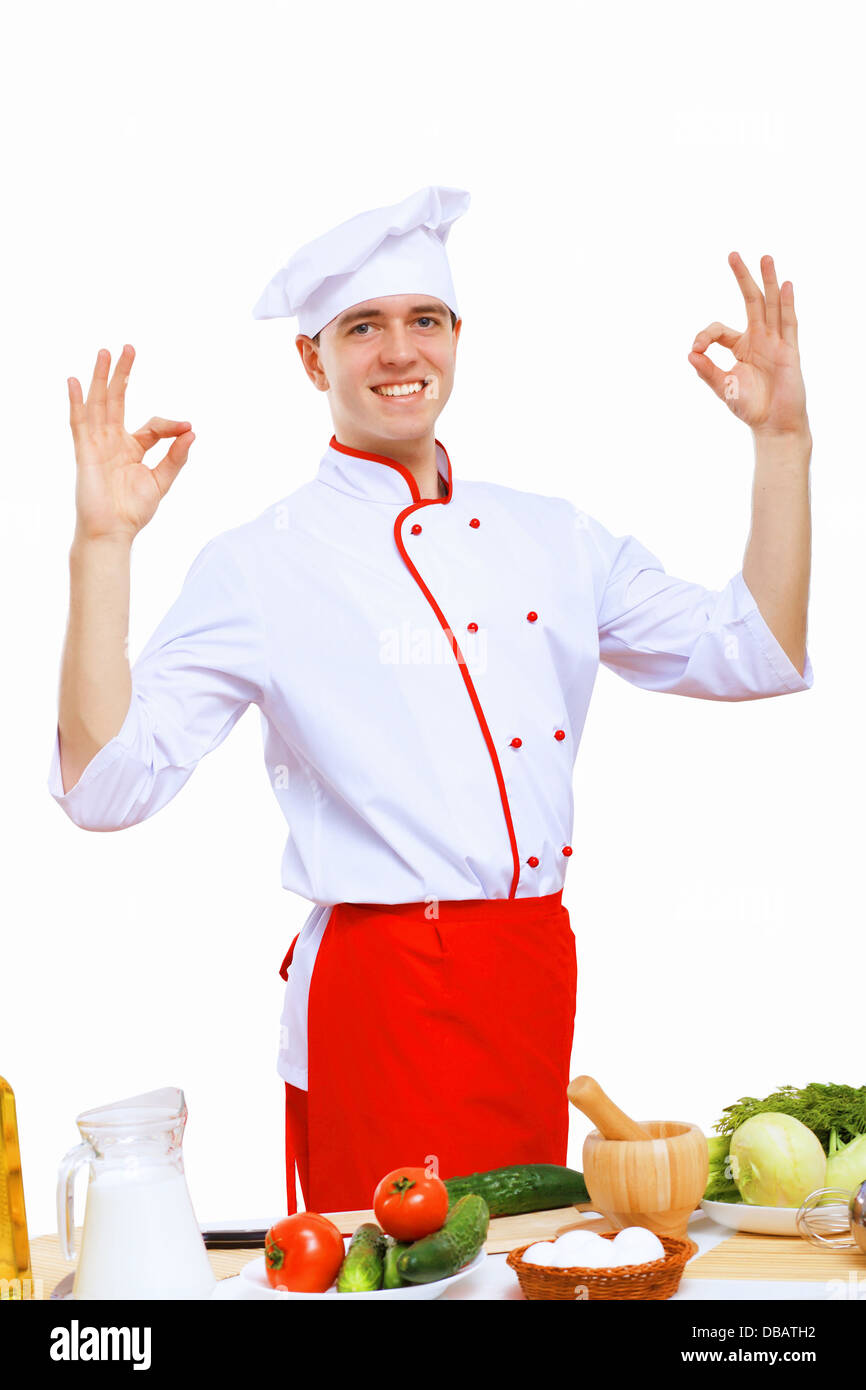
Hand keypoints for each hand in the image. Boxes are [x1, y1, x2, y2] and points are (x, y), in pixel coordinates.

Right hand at [68, 345, 194, 542]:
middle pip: (117, 400)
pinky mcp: (84, 452)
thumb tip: (192, 431)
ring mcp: (97, 444)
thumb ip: (176, 457)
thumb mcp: (162, 481)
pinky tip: (74, 381)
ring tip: (105, 352)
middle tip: (128, 347)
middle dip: (123, 374)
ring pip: (99, 404)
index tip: (186, 427)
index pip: (152, 425)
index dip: (169, 424)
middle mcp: (113, 441)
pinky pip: (79, 422)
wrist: (113, 532)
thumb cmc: (133, 511)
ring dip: (101, 378)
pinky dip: (76, 402)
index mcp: (132, 448)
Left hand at [687, 253, 809, 439]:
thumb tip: (690, 354)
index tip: (697, 349)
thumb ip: (707, 371)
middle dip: (742, 278)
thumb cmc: (750, 407)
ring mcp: (775, 342)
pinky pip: (789, 323)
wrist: (774, 425)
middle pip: (751, 301)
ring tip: (765, 257)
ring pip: (771, 305)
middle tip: (732, 254)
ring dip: (768, 281)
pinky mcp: (790, 351)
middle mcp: (759, 339)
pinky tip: (785, 285)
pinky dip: (787, 304)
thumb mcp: (723, 388)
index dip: (705, 335)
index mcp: (741, 346)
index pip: (719, 329)